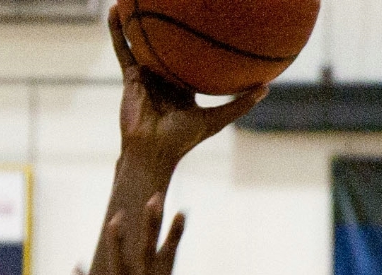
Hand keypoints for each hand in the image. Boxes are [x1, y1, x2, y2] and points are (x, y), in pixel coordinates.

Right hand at [110, 8, 266, 171]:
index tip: (207, 22)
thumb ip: (239, 105)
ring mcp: (147, 76)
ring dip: (140, 22)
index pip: (193, 61)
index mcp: (184, 88)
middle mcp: (165, 79)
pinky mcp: (131, 76)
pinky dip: (117, 30)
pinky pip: (123, 48)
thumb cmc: (182, 141)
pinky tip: (115, 10)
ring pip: (143, 43)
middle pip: (168, 47)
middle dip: (169, 28)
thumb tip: (266, 88)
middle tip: (175, 3)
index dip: (198, 44)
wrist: (152, 152)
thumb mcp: (215, 120)